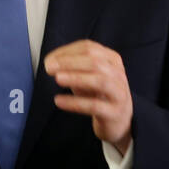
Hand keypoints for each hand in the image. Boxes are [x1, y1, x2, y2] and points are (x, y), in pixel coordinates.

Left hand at [44, 40, 132, 154]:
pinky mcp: (114, 113)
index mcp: (112, 59)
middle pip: (95, 62)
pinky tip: (59, 101)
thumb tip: (50, 63)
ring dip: (76, 78)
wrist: (119, 120)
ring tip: (57, 79)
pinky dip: (75, 102)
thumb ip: (72, 67)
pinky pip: (94, 105)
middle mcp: (118, 74)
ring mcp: (119, 93)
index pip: (89, 48)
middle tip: (49, 67)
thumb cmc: (99, 93)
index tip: (49, 59)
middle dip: (69, 63)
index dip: (67, 52)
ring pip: (100, 81)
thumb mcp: (87, 76)